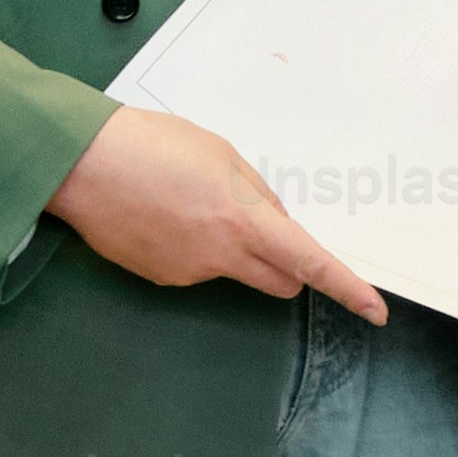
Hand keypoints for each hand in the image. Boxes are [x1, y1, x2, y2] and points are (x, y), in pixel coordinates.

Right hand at [47, 106, 384, 316]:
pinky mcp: (159, 279)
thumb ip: (257, 194)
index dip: (348, 289)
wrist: (80, 163)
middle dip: (285, 265)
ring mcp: (189, 274)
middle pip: (279, 282)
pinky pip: (194, 268)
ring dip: (229, 248)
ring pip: (232, 270)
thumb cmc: (153, 144)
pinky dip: (191, 248)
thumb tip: (277, 223)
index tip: (376, 311)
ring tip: (186, 202)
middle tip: (261, 226)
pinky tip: (160, 216)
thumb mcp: (221, 155)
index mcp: (245, 221)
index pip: (311, 264)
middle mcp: (221, 257)